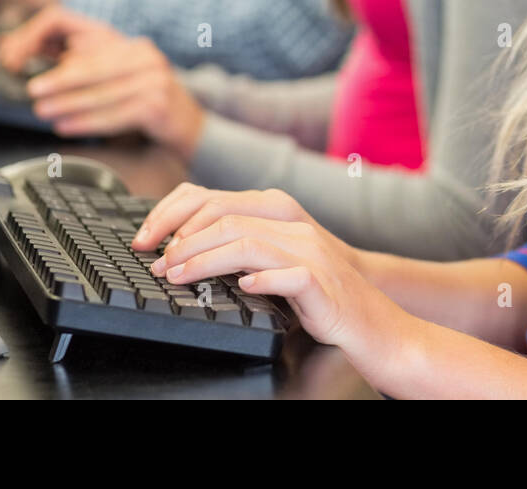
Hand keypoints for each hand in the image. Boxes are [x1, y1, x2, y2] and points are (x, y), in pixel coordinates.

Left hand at [0, 6, 204, 153]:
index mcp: (127, 42)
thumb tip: (35, 51)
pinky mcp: (157, 104)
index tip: (24, 56)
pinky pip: (114, 114)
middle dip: (59, 78)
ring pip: (100, 91)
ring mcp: (153, 78)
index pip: (77, 27)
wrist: (188, 124)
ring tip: (44, 111)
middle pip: (91, 63)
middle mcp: (141, 54)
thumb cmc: (145, 100)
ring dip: (67, 103)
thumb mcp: (116, 76)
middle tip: (34, 90)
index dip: (42, 36)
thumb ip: (83, 63)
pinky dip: (87, 122)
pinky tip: (66, 126)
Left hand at [135, 184, 405, 353]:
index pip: (219, 202)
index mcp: (280, 216)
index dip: (179, 218)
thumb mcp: (278, 265)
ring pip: (248, 245)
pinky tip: (242, 289)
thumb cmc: (323, 298)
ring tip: (179, 277)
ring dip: (205, 261)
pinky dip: (261, 280)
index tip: (151, 242)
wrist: (375, 324)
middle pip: (227, 221)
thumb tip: (189, 250)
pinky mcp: (322, 283)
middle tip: (159, 265)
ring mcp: (309, 252)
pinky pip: (287, 276)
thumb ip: (245, 251)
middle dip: (184, 243)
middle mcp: (293, 228)